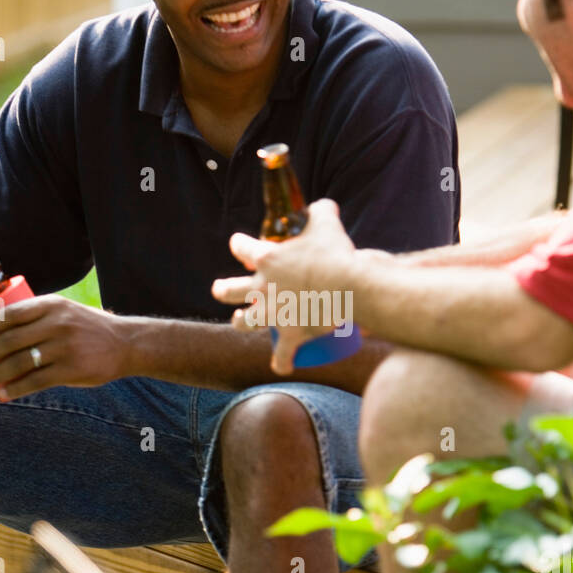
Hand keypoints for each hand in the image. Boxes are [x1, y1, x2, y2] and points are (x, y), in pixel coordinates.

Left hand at [0, 295, 129, 399]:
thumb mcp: (66, 311)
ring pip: (19, 362)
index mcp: (52, 305)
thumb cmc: (88, 328)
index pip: (11, 313)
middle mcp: (57, 324)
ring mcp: (64, 348)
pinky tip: (3, 392)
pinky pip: (35, 381)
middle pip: (10, 340)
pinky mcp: (71, 370)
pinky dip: (14, 389)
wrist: (125, 343)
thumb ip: (39, 316)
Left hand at [211, 199, 355, 373]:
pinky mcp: (290, 334)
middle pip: (230, 290)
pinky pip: (282, 354)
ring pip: (245, 322)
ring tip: (238, 320)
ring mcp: (273, 313)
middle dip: (223, 289)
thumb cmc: (337, 253)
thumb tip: (324, 206)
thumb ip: (322, 210)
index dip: (239, 245)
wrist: (351, 287)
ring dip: (240, 322)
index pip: (241, 247)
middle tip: (221, 289)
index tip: (240, 246)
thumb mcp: (327, 223)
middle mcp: (262, 287)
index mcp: (266, 258)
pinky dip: (281, 361)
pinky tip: (282, 366)